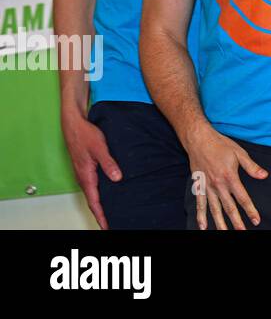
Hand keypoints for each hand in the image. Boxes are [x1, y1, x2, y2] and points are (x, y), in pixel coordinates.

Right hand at [61, 110, 120, 229]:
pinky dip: (100, 193)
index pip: (94, 201)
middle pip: (93, 200)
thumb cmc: (85, 135)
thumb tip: (117, 178)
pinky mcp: (87, 168)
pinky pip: (94, 185)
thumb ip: (109, 163)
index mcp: (86, 176)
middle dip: (102, 213)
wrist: (75, 124)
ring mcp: (84, 173)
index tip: (107, 225)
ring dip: (101, 204)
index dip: (101, 214)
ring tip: (112, 212)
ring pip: (93, 193)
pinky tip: (109, 192)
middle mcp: (84, 177)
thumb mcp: (100, 148)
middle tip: (112, 223)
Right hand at [183, 124, 267, 229]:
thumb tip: (264, 176)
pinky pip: (199, 204)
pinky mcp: (198, 186)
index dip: (250, 210)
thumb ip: (251, 167)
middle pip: (228, 207)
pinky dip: (201, 216)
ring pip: (214, 209)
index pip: (242, 198)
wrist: (199, 140)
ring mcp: (207, 187)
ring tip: (224, 233)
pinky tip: (203, 226)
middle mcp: (218, 185)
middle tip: (242, 232)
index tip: (256, 220)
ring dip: (219, 223)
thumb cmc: (220, 145)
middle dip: (236, 222)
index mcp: (230, 177)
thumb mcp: (240, 153)